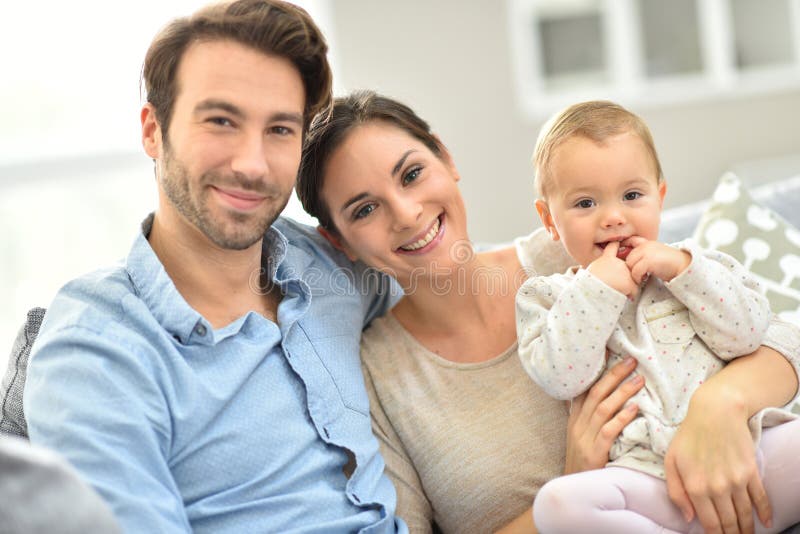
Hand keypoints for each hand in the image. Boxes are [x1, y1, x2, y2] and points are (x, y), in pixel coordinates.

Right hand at [564, 356, 644, 473]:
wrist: (572, 489)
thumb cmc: (583, 462)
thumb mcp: (581, 436)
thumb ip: (591, 418)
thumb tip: (610, 398)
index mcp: (575, 418)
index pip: (585, 388)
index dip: (596, 370)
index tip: (610, 353)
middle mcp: (578, 424)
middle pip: (596, 393)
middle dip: (614, 375)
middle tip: (631, 361)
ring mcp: (584, 437)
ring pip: (603, 408)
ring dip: (622, 392)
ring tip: (639, 380)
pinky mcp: (594, 452)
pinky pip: (608, 430)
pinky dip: (621, 417)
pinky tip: (634, 408)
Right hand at [587, 242, 638, 297]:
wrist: (592, 290)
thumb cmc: (589, 283)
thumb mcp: (592, 271)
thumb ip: (602, 269)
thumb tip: (609, 277)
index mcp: (606, 259)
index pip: (613, 246)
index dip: (616, 244)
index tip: (618, 242)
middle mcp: (619, 263)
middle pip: (626, 268)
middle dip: (624, 276)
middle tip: (615, 284)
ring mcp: (626, 272)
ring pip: (632, 280)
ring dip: (627, 287)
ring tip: (617, 292)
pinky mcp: (631, 282)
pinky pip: (634, 291)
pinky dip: (630, 295)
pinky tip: (623, 296)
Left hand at [622, 236, 690, 283]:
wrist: (685, 267)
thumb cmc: (670, 264)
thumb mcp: (655, 255)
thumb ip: (644, 255)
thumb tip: (628, 262)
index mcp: (647, 242)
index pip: (629, 241)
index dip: (624, 249)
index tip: (626, 259)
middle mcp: (646, 245)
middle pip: (628, 257)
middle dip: (630, 267)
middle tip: (638, 275)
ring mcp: (647, 252)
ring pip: (629, 264)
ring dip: (633, 273)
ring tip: (641, 277)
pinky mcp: (649, 261)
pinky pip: (635, 271)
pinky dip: (638, 278)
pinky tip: (644, 279)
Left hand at [664, 386, 770, 533]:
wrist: (715, 412)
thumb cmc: (689, 436)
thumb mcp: (671, 461)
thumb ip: (676, 492)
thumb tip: (688, 517)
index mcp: (696, 487)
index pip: (709, 522)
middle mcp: (718, 487)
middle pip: (728, 522)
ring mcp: (737, 481)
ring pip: (744, 514)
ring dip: (747, 528)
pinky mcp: (751, 472)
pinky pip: (760, 498)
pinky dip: (764, 513)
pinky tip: (765, 523)